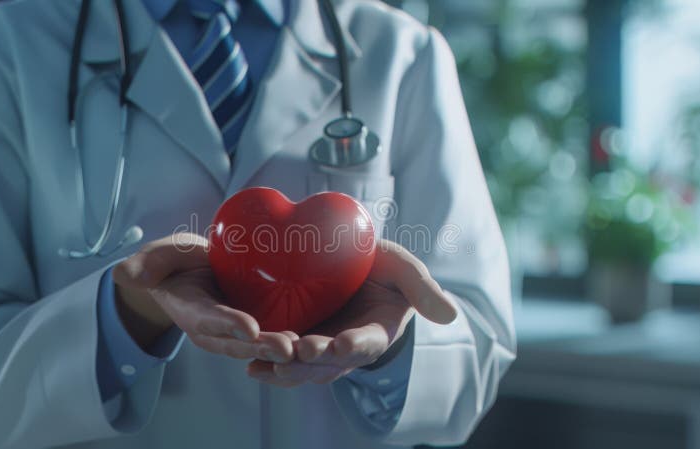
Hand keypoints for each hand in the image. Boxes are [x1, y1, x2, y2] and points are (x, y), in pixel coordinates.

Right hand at [113, 233, 295, 362]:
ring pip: (259, 345)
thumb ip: (146, 264)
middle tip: (287, 347)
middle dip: (263, 345)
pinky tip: (315, 338)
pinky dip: (292, 339)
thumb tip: (126, 274)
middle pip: (240, 341)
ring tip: (303, 348)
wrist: (189, 273)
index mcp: (194, 312)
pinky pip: (272, 335)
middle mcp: (216, 330)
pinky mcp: (256, 326)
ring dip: (280, 348)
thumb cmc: (174, 264)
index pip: (210, 320)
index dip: (227, 323)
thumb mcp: (158, 257)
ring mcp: (236, 332)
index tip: (246, 326)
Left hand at [247, 239, 456, 386]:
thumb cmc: (381, 270)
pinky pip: (283, 359)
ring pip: (302, 367)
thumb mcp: (403, 270)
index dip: (355, 345)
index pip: (367, 343)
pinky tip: (248, 362)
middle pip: (328, 362)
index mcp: (374, 331)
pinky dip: (268, 363)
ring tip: (264, 364)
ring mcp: (320, 347)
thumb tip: (451, 315)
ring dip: (285, 367)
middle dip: (312, 360)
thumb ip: (423, 289)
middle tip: (297, 352)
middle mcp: (346, 347)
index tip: (343, 344)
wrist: (352, 269)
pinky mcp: (298, 340)